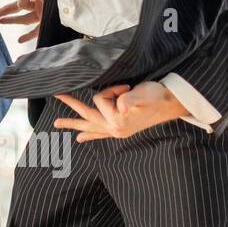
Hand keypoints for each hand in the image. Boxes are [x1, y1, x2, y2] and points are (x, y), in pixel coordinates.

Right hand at [0, 0, 50, 42]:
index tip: (0, 8)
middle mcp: (37, 6)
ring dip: (14, 20)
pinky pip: (38, 30)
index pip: (16, 4)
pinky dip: (29, 36)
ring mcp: (43, 14)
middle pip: (18, 11)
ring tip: (2, 21)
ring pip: (25, 19)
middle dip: (6, 13)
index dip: (5, 8)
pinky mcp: (49, 20)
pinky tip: (20, 41)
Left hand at [52, 81, 185, 141]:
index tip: (125, 88)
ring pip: (90, 127)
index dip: (110, 90)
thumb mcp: (144, 93)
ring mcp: (117, 131)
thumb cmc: (157, 95)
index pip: (100, 99)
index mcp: (119, 120)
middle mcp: (115, 128)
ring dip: (74, 124)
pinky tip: (80, 139)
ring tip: (56, 124)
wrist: (172, 104)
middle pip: (87, 115)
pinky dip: (90, 135)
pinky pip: (100, 134)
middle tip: (55, 94)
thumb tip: (121, 106)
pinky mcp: (121, 130)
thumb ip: (131, 99)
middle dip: (71, 105)